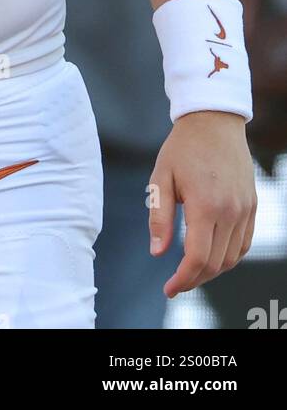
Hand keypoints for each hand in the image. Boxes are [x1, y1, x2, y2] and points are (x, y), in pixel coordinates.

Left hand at [149, 110, 256, 297]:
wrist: (213, 121)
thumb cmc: (182, 148)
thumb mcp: (161, 178)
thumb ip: (159, 217)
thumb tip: (157, 253)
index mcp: (205, 205)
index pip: (198, 258)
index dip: (183, 280)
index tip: (169, 288)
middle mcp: (230, 211)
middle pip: (216, 264)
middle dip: (194, 280)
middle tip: (176, 284)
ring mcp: (245, 209)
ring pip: (232, 258)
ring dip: (212, 271)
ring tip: (191, 271)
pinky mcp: (252, 205)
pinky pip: (244, 243)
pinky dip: (229, 256)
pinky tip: (212, 255)